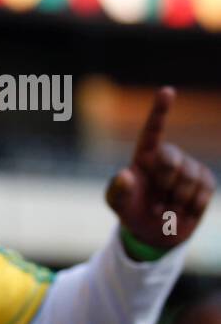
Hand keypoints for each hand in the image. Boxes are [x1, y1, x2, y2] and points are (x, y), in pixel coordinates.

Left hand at [105, 87, 213, 251]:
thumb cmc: (132, 211)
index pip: (153, 130)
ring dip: (176, 198)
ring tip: (165, 207)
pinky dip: (190, 206)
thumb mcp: (117, 204)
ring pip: (189, 177)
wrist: (153, 232)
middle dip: (163, 180)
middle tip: (156, 199)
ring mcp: (189, 168)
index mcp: (144, 155)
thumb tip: (125, 174)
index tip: (167, 91)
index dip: (160, 110)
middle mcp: (168, 157)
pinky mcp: (205, 182)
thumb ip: (117, 191)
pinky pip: (204, 191)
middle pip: (171, 157)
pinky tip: (181, 211)